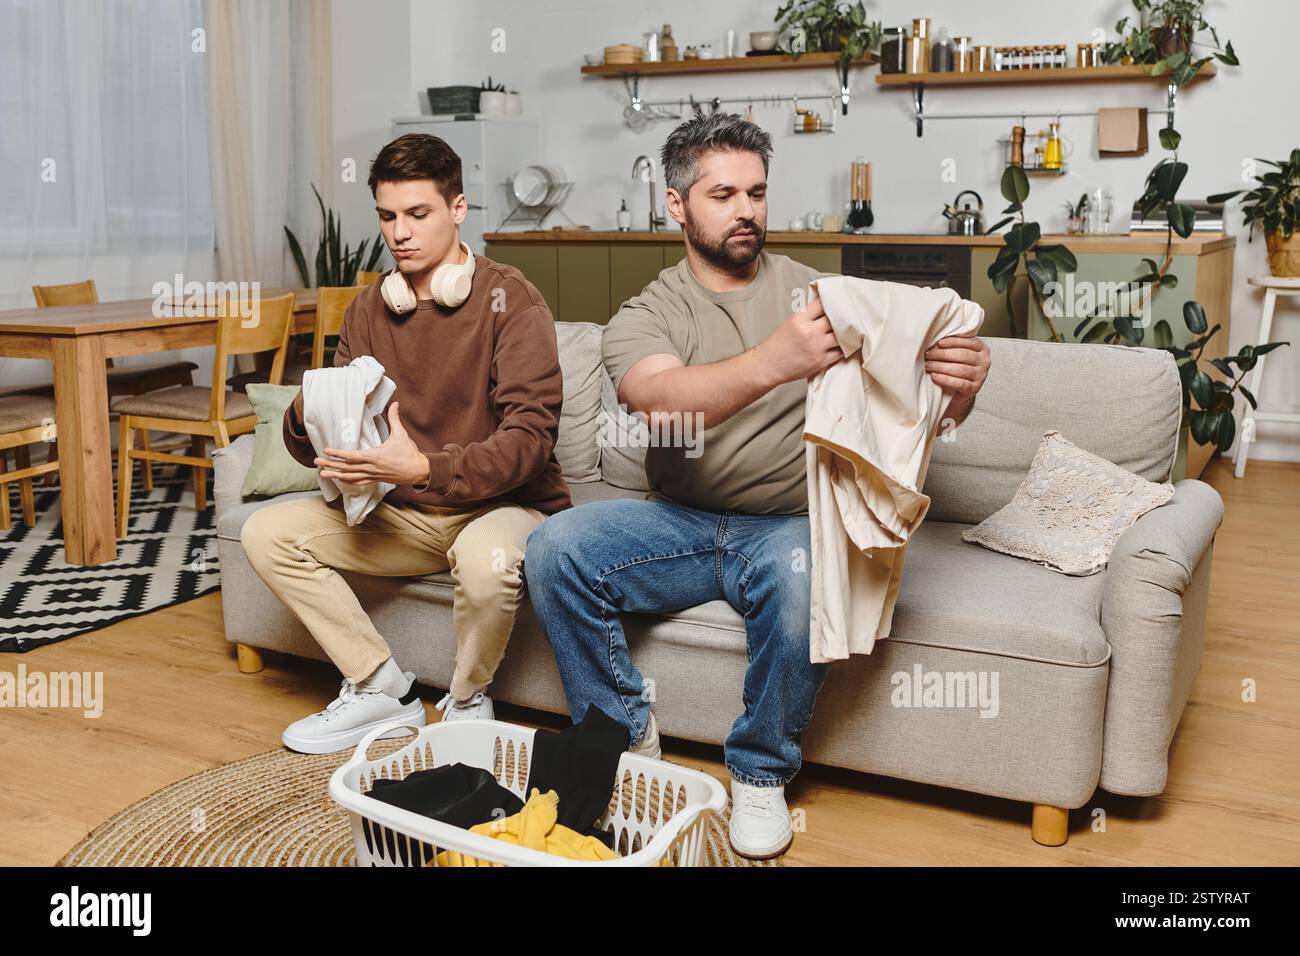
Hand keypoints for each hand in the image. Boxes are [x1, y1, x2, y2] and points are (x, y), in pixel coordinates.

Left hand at [315, 402, 430, 487]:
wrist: (418, 471)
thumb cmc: (409, 453)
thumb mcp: (401, 435)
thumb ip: (395, 419)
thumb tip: (395, 404)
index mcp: (375, 456)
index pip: (352, 456)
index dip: (338, 454)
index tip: (326, 450)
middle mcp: (371, 467)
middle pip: (346, 468)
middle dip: (330, 465)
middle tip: (316, 462)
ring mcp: (373, 475)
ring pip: (350, 477)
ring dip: (335, 475)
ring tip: (322, 474)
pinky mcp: (376, 479)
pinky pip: (358, 482)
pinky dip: (347, 481)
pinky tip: (340, 480)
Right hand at [756, 294, 843, 384]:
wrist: (769, 366)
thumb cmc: (778, 346)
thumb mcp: (790, 323)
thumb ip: (808, 315)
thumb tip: (825, 308)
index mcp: (800, 319)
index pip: (823, 304)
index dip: (830, 302)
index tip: (835, 302)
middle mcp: (809, 332)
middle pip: (835, 318)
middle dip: (840, 318)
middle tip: (845, 317)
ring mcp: (817, 347)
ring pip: (841, 335)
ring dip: (844, 333)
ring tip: (846, 332)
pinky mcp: (821, 361)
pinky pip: (840, 352)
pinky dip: (843, 348)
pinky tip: (842, 345)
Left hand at [924, 334, 988, 420]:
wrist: (960, 390)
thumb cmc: (958, 368)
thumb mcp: (958, 354)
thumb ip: (952, 346)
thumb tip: (935, 340)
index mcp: (982, 349)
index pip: (968, 342)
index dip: (952, 342)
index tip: (938, 343)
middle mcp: (984, 361)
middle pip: (963, 355)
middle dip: (943, 354)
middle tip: (928, 354)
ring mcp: (980, 376)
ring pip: (960, 370)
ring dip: (941, 367)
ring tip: (928, 365)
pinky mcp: (974, 389)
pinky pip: (959, 384)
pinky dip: (945, 379)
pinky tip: (934, 376)